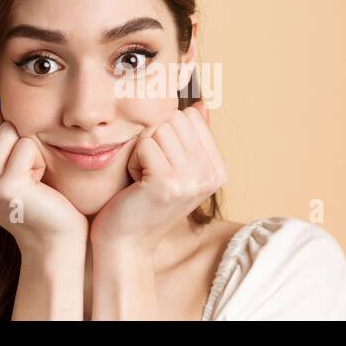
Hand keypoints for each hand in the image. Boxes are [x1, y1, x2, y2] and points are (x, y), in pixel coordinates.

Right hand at [0, 102, 87, 251]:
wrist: (49, 236)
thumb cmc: (26, 196)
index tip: (4, 160)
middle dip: (13, 137)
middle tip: (18, 169)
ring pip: (9, 130)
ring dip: (27, 150)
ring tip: (27, 176)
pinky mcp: (6, 187)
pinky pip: (25, 145)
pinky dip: (37, 160)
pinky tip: (36, 183)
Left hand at [89, 101, 226, 252]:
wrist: (127, 241)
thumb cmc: (145, 200)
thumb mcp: (175, 166)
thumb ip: (191, 136)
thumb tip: (201, 104)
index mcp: (219, 169)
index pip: (190, 116)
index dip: (168, 136)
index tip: (164, 167)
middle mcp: (212, 174)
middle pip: (174, 120)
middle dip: (154, 141)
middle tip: (151, 173)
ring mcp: (192, 179)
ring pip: (159, 130)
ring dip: (143, 151)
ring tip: (145, 178)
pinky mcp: (168, 182)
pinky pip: (144, 145)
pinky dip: (133, 162)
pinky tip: (137, 185)